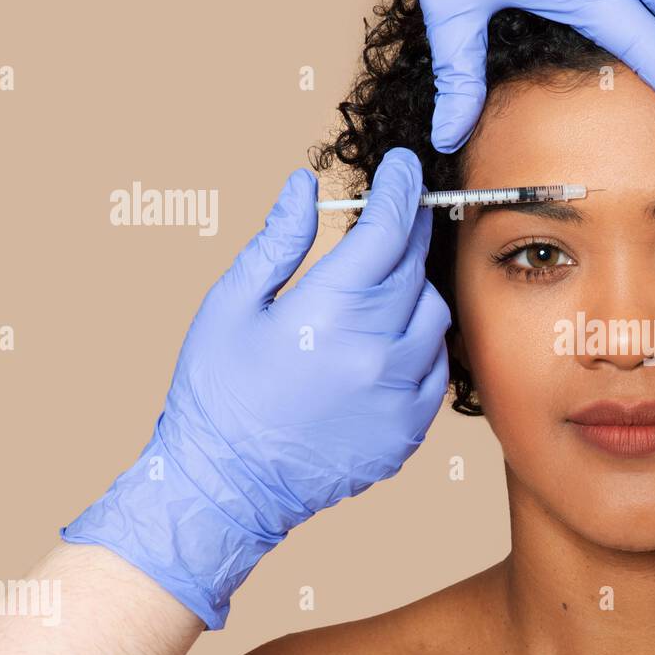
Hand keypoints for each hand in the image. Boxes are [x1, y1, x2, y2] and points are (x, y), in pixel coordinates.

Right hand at [60, 148, 450, 628]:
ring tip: (381, 288)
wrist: (228, 487)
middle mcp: (378, 350)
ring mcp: (400, 393)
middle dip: (408, 233)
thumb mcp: (231, 304)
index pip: (389, 231)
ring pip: (435, 316)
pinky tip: (387, 341)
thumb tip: (305, 186)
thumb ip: (277, 241)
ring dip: (415, 290)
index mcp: (331, 311)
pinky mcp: (411, 428)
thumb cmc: (217, 392)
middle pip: (416, 268)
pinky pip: (436, 367)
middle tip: (396, 216)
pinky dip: (420, 343)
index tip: (404, 166)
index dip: (400, 190)